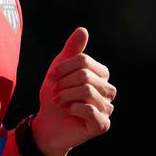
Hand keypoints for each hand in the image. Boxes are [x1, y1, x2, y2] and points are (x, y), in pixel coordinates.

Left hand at [33, 27, 114, 155]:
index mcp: (101, 76)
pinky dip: (72, 107)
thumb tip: (83, 30)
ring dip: (65, 95)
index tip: (52, 77)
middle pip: (85, 75)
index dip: (63, 68)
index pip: (84, 61)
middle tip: (54, 92)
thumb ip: (71, 51)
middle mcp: (109, 91)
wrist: (46, 124)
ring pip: (87, 91)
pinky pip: (89, 109)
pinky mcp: (102, 125)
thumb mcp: (59, 70)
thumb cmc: (54, 96)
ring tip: (58, 101)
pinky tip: (68, 110)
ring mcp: (107, 109)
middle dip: (63, 83)